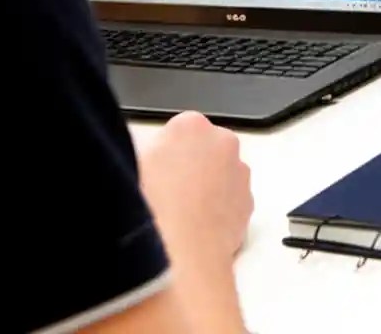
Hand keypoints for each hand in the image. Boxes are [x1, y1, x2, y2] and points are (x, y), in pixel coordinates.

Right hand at [139, 111, 253, 272]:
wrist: (179, 253)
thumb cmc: (151, 209)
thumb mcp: (131, 166)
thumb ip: (144, 154)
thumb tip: (145, 161)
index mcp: (190, 126)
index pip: (178, 130)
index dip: (163, 153)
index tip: (153, 171)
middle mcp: (223, 143)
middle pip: (203, 150)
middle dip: (189, 166)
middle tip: (165, 193)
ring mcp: (240, 173)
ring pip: (220, 175)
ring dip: (206, 188)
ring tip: (180, 215)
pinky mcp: (249, 202)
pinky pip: (231, 201)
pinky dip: (218, 210)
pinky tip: (196, 227)